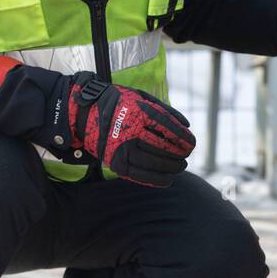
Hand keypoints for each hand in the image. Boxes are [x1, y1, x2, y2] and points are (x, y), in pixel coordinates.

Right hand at [68, 73, 195, 187]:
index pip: (170, 129)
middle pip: (164, 147)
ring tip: (181, 165)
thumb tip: (187, 125)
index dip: (184, 138)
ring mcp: (123, 150)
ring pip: (155, 163)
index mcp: (139, 113)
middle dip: (180, 153)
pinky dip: (158, 179)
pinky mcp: (117, 164)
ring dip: (172, 166)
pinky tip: (169, 178)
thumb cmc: (119, 104)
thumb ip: (165, 110)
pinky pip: (142, 176)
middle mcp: (131, 132)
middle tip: (187, 154)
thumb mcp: (141, 98)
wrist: (85, 114)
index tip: (192, 143)